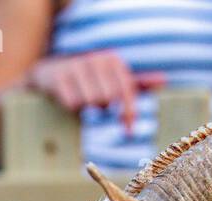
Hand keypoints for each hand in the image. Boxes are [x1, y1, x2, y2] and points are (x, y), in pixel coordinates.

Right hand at [26, 51, 164, 132]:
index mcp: (112, 59)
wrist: (48, 73)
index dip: (128, 112)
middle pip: (107, 100)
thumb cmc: (87, 79)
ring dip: (86, 108)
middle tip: (94, 106)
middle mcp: (95, 59)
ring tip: (81, 101)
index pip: (126, 90)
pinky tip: (68, 101)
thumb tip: (163, 81)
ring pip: (89, 102)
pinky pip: (72, 104)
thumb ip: (137, 82)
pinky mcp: (58, 78)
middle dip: (101, 109)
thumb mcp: (112, 78)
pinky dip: (71, 108)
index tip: (129, 131)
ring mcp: (75, 67)